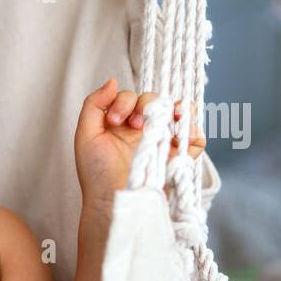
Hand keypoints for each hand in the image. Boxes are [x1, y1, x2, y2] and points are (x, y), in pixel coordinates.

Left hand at [74, 78, 205, 211]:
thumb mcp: (85, 134)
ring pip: (180, 114)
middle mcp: (143, 129)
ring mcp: (161, 143)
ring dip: (177, 109)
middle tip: (134, 125)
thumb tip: (114, 80)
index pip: (132, 97)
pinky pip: (195, 140)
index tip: (115, 121)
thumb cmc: (95, 172)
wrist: (110, 201)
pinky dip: (195, 133)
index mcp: (122, 122)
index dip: (125, 101)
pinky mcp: (176, 158)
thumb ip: (94, 104)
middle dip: (146, 105)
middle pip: (156, 101)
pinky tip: (182, 134)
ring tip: (171, 116)